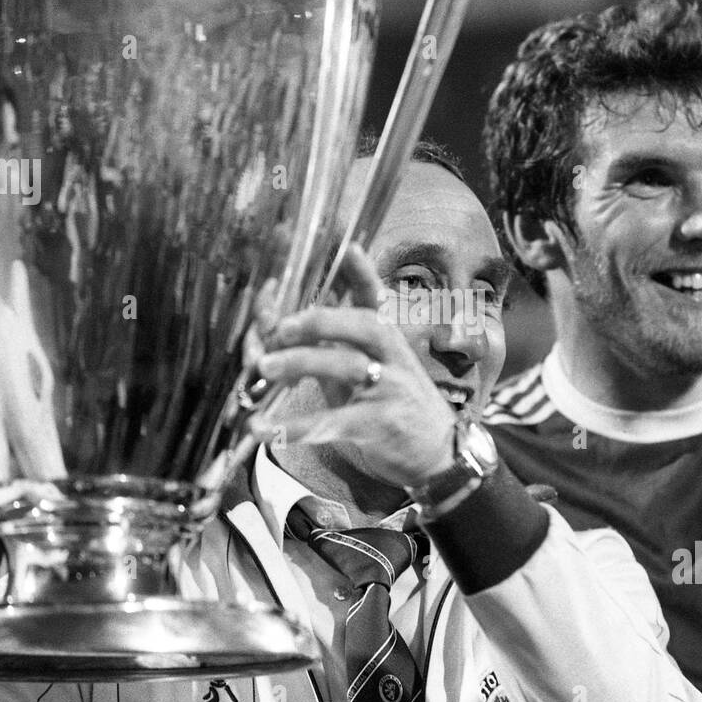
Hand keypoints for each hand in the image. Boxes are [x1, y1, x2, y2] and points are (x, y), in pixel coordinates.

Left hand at [250, 244, 457, 489]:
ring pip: (347, 366)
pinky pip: (336, 421)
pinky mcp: (381, 425)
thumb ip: (329, 346)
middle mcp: (392, 356)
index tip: (345, 246)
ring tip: (262, 367)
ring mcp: (390, 389)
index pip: (373, 296)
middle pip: (362, 325)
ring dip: (302, 362)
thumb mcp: (367, 367)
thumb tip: (275, 326)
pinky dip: (297, 427)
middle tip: (279, 326)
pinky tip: (265, 430)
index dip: (360, 270)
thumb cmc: (391, 406)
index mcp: (386, 337)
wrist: (438, 455)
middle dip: (319, 319)